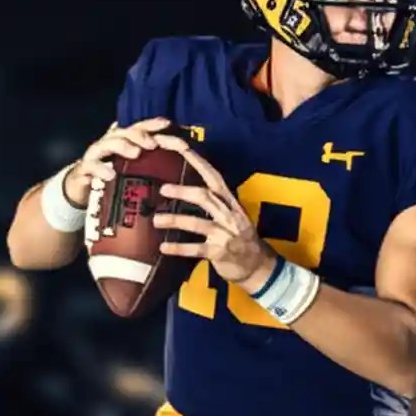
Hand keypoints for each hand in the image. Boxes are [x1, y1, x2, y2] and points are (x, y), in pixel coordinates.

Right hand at [62, 117, 172, 204]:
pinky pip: (91, 166)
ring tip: (135, 153)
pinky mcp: (84, 169)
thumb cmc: (109, 174)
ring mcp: (94, 155)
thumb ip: (147, 161)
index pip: (137, 128)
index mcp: (120, 141)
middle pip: (123, 133)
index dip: (151, 124)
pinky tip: (110, 175)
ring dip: (122, 146)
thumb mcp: (129, 167)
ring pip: (107, 144)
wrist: (79, 186)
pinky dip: (100, 169)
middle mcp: (107, 143)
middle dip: (139, 136)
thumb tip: (170, 157)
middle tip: (152, 144)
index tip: (167, 123)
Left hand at [151, 134, 277, 290]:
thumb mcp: (232, 215)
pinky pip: (196, 249)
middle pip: (205, 197)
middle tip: (163, 189)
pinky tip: (163, 247)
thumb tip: (189, 190)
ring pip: (197, 223)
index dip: (199, 162)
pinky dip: (179, 248)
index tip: (182, 149)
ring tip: (156, 220)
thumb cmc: (241, 238)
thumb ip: (215, 203)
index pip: (214, 177)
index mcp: (230, 203)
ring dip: (175, 220)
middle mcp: (228, 215)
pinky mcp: (219, 252)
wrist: (259, 266)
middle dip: (183, 191)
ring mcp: (224, 234)